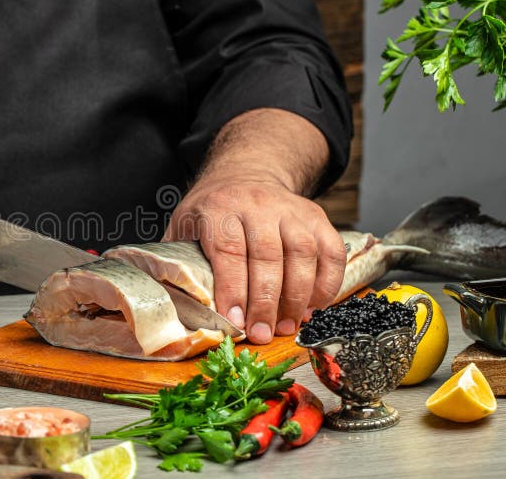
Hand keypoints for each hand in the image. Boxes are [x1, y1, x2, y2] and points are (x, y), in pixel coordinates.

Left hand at [163, 172, 345, 343]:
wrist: (245, 174)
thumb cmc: (211, 211)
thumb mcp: (183, 225)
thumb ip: (180, 260)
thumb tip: (177, 305)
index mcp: (218, 208)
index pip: (229, 251)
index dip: (233, 290)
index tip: (235, 322)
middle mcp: (257, 204)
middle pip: (267, 256)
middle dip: (265, 302)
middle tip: (262, 333)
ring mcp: (290, 209)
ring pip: (302, 253)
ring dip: (298, 296)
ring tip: (288, 325)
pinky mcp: (315, 216)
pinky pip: (330, 251)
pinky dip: (327, 283)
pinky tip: (313, 307)